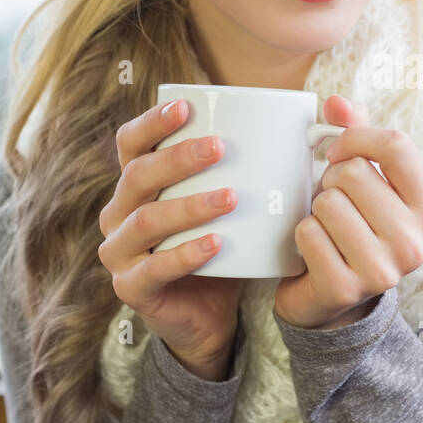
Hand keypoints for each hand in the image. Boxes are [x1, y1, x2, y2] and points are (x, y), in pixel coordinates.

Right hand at [97, 98, 244, 378]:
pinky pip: (155, 268)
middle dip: (178, 158)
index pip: (131, 144)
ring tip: (231, 197)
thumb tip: (305, 127)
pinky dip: (186, 254)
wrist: (209, 316)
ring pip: (146, 220)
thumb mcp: (228, 204)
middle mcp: (118, 214)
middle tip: (220, 148)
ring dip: (189, 205)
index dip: (152, 123)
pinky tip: (216, 243)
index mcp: (135, 186)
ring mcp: (119, 253)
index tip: (187, 107)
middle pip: (138, 176)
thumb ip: (247, 169)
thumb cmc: (222, 247)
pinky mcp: (131, 288)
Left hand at [273, 94, 422, 330]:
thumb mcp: (361, 180)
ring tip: (325, 226)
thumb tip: (337, 102)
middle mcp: (413, 241)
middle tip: (332, 201)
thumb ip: (354, 134)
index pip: (397, 146)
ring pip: (328, 203)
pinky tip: (313, 251)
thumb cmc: (348, 225)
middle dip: (329, 180)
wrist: (330, 296)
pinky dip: (301, 236)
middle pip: (354, 173)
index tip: (337, 151)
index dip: (357, 138)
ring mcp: (382, 270)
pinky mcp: (346, 288)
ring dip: (315, 210)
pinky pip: (308, 234)